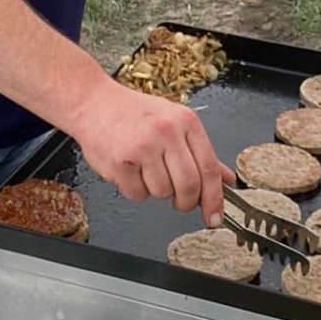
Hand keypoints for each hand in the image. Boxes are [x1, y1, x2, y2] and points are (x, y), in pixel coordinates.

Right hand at [66, 80, 232, 223]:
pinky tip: (130, 171)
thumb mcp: (175, 123)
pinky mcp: (121, 162)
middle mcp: (166, 132)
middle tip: (179, 201)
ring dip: (156, 190)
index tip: (215, 216)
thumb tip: (227, 179)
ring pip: (162, 192)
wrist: (94, 103)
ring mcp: (143, 147)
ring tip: (146, 170)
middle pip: (189, 186)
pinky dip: (135, 190)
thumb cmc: (135, 113)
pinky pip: (137, 194)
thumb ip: (202, 153)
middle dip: (185, 202)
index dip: (215, 198)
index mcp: (186, 122)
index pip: (208, 168)